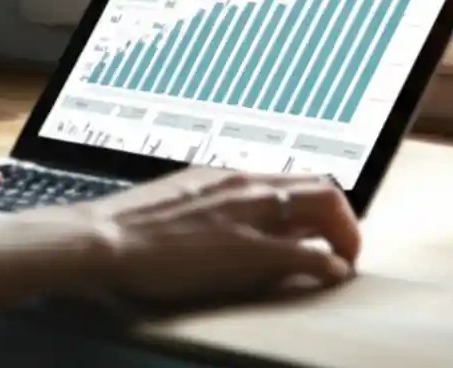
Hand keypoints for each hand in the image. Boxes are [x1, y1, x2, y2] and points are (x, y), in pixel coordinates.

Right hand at [0, 167, 359, 318]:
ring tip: (344, 262)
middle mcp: (248, 186)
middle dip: (344, 217)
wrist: (106, 239)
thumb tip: (234, 217)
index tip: (323, 226)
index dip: (320, 203)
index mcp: (230, 175)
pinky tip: (333, 278)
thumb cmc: (131, 226)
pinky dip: (331, 265)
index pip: (295, 177)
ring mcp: (251, 216)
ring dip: (346, 236)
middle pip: (322, 186)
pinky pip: (310, 254)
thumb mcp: (181, 198)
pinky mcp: (249, 251)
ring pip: (326, 208)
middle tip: (345, 246)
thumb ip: (214, 203)